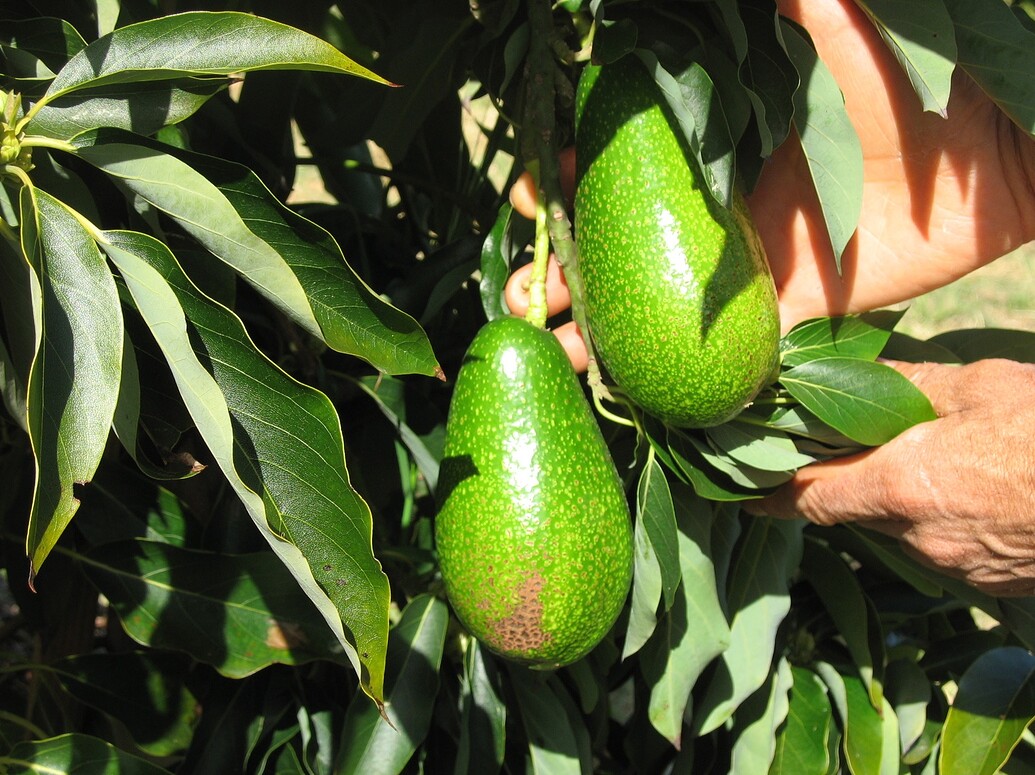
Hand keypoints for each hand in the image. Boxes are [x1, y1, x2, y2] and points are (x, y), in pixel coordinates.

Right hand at [506, 0, 1034, 366]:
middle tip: (524, 292)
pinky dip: (658, 376)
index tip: (528, 195)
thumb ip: (779, 12)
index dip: (557, 186)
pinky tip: (612, 387)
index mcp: (700, 155)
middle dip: (554, 269)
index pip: (607, 174)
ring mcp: (735, 272)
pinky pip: (707, 356)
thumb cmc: (902, 85)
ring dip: (588, 331)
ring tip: (548, 344)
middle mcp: (705, 217)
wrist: (983, 162)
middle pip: (609, 250)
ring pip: (642, 310)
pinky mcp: (777, 316)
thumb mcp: (824, 34)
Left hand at [745, 360, 1034, 596]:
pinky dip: (941, 519)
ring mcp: (957, 566)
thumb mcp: (979, 387)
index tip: (739, 490)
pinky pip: (944, 547)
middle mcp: (918, 537)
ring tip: (934, 459)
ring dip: (901, 497)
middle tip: (848, 444)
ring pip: (902, 528)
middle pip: (855, 511)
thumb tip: (852, 376)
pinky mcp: (991, 582)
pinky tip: (972, 487)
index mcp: (900, 487)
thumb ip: (906, 389)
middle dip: (848, 481)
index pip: (809, 499)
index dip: (770, 494)